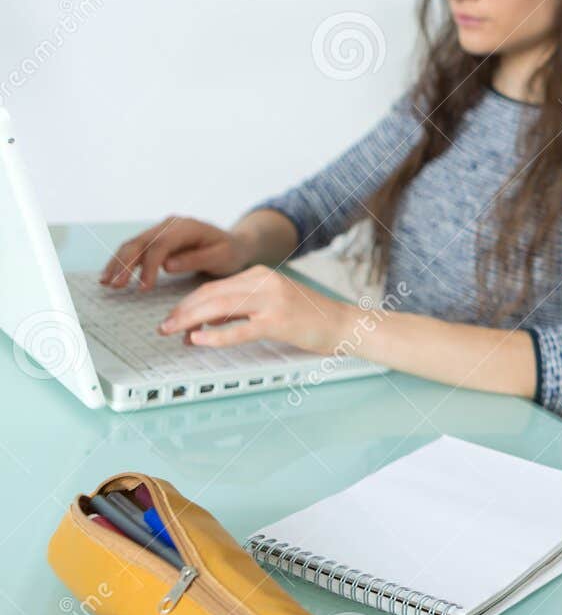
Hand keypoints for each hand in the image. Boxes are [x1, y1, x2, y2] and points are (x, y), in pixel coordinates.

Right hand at [101, 216, 253, 289]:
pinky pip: (135, 249)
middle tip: (116, 286)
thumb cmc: (230, 251)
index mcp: (187, 227)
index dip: (149, 266)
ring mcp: (162, 230)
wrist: (234, 243)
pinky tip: (110, 275)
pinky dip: (121, 262)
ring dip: (118, 263)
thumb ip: (196, 259)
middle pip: (142, 242)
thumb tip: (167, 265)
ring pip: (133, 244)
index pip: (161, 245)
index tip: (144, 287)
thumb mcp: (222, 256)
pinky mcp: (157, 238)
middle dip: (125, 264)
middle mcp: (171, 224)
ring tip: (107, 283)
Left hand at [157, 265, 351, 355]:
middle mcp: (264, 282)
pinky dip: (215, 335)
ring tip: (172, 332)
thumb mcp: (273, 301)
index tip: (173, 317)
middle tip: (164, 326)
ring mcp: (272, 301)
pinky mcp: (278, 322)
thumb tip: (205, 318)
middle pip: (211, 294)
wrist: (343, 324)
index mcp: (261, 274)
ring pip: (219, 307)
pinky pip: (239, 329)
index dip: (188, 302)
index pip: (214, 286)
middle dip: (182, 311)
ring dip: (190, 321)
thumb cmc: (309, 317)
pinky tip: (198, 340)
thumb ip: (241, 305)